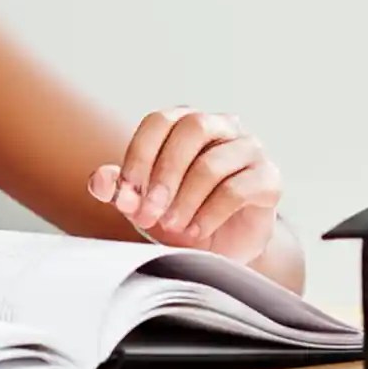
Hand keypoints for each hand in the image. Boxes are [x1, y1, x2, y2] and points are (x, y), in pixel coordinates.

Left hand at [88, 108, 280, 262]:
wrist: (223, 246)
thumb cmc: (181, 213)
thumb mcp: (142, 203)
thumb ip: (120, 188)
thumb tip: (99, 180)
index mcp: (186, 123)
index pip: (159, 122)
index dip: (138, 157)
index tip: (125, 196)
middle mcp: (221, 126)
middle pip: (191, 130)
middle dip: (163, 176)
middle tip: (147, 214)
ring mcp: (249, 149)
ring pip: (213, 163)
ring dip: (185, 200)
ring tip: (172, 227)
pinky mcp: (268, 178)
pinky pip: (237, 190)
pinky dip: (209, 215)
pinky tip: (196, 231)